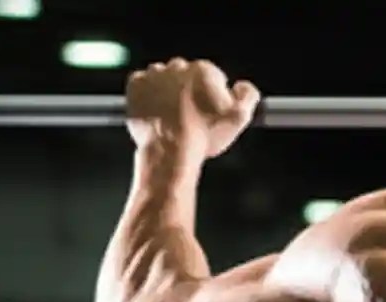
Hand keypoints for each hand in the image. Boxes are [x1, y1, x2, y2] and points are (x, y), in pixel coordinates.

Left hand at [125, 58, 260, 158]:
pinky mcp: (136, 84)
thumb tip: (242, 85)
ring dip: (169, 90)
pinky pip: (144, 82)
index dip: (213, 95)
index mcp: (204, 70)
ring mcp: (154, 74)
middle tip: (190, 113)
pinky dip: (149, 93)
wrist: (169, 151)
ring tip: (172, 113)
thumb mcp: (240, 118)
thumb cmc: (205, 136)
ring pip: (165, 77)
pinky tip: (157, 110)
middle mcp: (178, 66)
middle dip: (190, 89)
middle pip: (187, 74)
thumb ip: (248, 96)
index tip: (210, 111)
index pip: (213, 76)